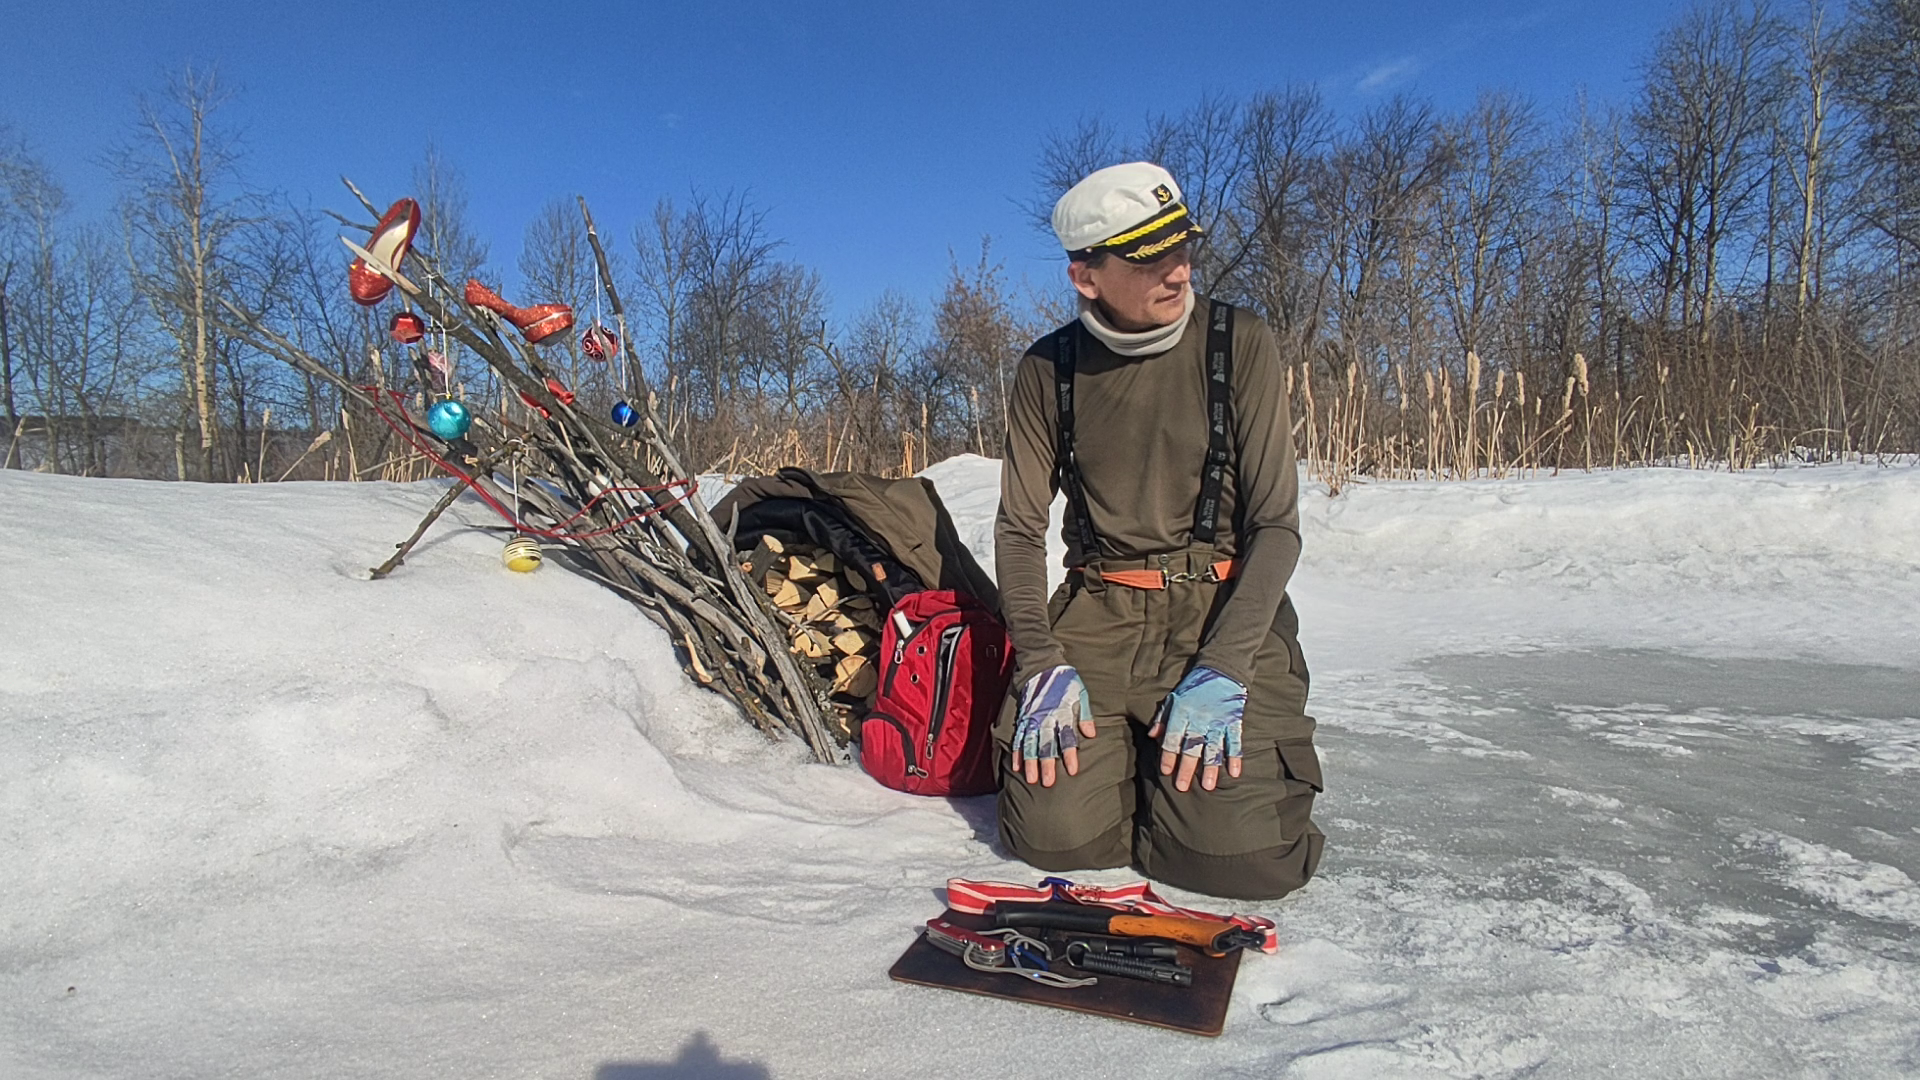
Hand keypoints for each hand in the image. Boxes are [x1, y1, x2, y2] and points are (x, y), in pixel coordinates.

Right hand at [1011, 665, 1096, 786]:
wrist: (1042, 666)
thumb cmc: (1065, 682)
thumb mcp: (1080, 694)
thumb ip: (1085, 715)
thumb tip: (1091, 734)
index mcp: (1062, 713)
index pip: (1066, 738)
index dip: (1070, 754)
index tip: (1072, 771)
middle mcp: (1045, 718)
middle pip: (1046, 745)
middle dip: (1047, 764)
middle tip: (1048, 783)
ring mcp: (1032, 719)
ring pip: (1030, 744)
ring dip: (1030, 762)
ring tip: (1031, 779)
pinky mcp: (1023, 718)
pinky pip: (1018, 737)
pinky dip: (1016, 752)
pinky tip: (1016, 765)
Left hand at [1149, 666, 1245, 791]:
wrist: (1221, 669)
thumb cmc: (1194, 686)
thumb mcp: (1174, 697)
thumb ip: (1163, 717)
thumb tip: (1152, 736)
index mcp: (1182, 711)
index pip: (1173, 736)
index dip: (1168, 754)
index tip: (1165, 771)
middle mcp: (1200, 717)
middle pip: (1192, 746)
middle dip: (1186, 767)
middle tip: (1182, 787)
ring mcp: (1219, 720)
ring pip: (1214, 747)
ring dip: (1211, 767)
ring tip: (1208, 786)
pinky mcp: (1234, 720)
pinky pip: (1235, 741)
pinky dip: (1235, 757)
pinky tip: (1234, 772)